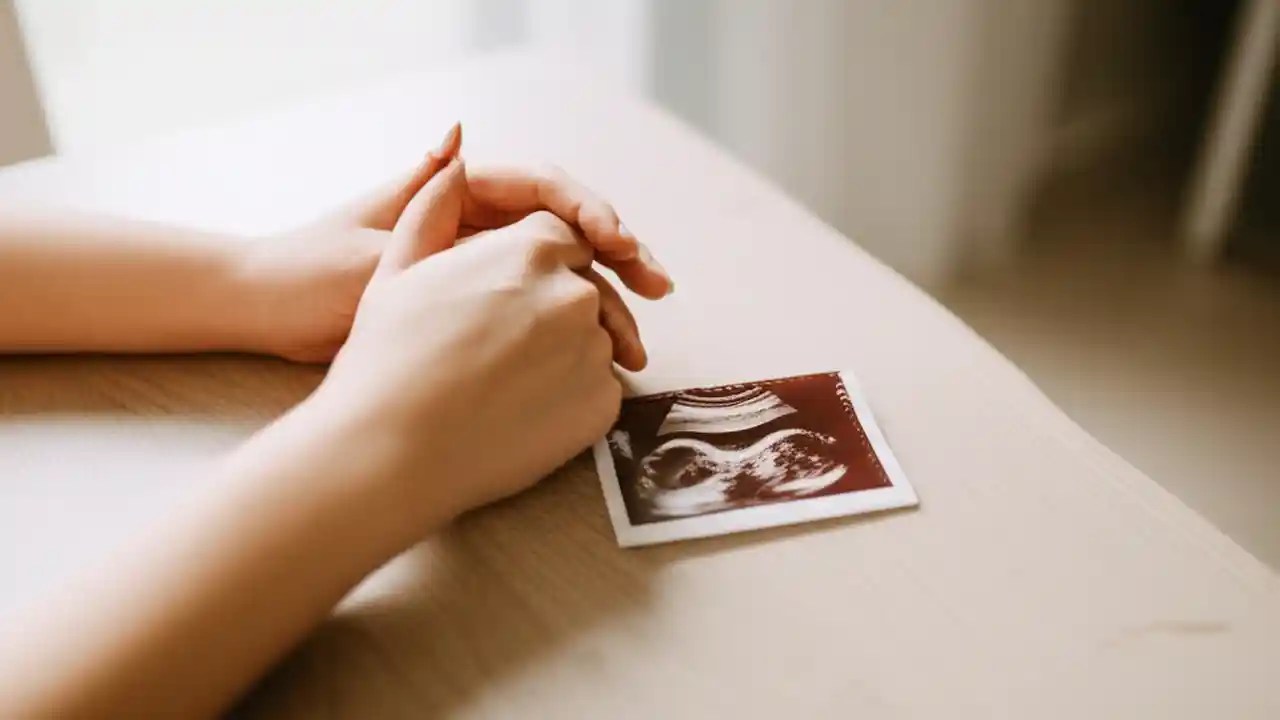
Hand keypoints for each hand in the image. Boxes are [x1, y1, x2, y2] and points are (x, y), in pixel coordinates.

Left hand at [240, 124, 669, 365]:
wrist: (277, 320)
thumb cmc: (312, 272)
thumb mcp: (369, 240)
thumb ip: (420, 196)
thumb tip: (459, 131)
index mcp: (457, 192)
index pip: (542, 188)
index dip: (588, 212)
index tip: (618, 244)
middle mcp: (477, 224)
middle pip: (566, 228)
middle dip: (618, 254)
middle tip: (657, 286)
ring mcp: (480, 265)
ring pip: (561, 274)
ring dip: (604, 299)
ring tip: (638, 336)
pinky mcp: (478, 306)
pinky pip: (539, 312)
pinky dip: (571, 332)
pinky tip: (596, 358)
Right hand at [302, 158, 626, 536]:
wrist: (390, 451)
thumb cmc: (386, 359)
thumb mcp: (398, 268)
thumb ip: (435, 208)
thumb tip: (456, 163)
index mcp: (529, 249)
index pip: (560, 239)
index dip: (532, 267)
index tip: (509, 297)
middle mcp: (573, 292)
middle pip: (581, 289)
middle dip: (549, 313)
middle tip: (501, 352)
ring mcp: (593, 350)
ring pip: (593, 340)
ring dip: (561, 355)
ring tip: (503, 385)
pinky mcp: (602, 404)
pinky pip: (599, 390)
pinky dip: (571, 397)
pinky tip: (521, 412)